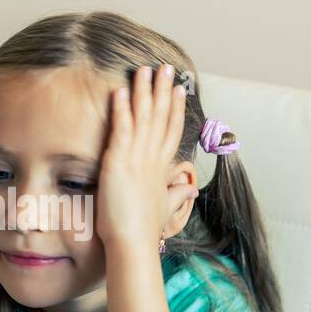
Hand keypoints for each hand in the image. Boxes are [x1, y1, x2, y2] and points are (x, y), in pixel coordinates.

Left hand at [95, 64, 198, 250]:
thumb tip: (191, 189)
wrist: (134, 244)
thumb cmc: (146, 231)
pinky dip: (122, 109)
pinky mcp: (119, 162)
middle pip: (161, 117)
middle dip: (163, 90)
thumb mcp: (166, 208)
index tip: (178, 89)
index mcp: (162, 168)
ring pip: (143, 117)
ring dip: (144, 91)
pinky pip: (122, 129)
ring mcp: (137, 158)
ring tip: (143, 69)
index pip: (171, 131)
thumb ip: (178, 194)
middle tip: (165, 68)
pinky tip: (120, 91)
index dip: (175, 108)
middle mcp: (153, 159)